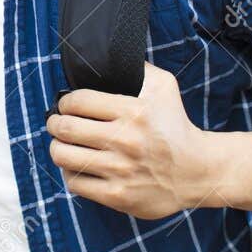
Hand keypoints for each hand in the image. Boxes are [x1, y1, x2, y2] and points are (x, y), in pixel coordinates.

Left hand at [47, 63, 219, 219]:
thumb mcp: (165, 87)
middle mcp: (125, 140)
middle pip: (65, 129)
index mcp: (133, 111)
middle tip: (56, 124)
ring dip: (58, 149)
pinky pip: (75, 183)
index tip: (66, 106)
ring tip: (63, 145)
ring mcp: (120, 170)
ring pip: (64, 157)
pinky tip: (78, 167)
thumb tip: (112, 56)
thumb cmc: (176, 126)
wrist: (197, 172)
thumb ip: (139, 68)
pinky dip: (71, 174)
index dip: (65, 102)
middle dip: (54, 124)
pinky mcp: (118, 196)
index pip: (78, 101)